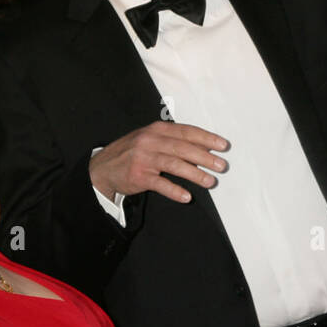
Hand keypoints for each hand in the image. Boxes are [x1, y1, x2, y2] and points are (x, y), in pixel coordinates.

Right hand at [88, 122, 227, 205]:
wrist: (103, 167)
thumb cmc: (134, 152)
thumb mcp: (153, 139)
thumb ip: (176, 141)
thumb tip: (206, 146)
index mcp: (157, 129)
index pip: (187, 131)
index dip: (206, 138)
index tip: (223, 146)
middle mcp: (151, 141)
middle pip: (183, 148)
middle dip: (205, 157)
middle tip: (221, 165)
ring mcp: (144, 158)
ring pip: (174, 165)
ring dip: (195, 174)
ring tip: (210, 182)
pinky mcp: (138, 176)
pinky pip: (160, 184)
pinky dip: (174, 191)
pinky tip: (187, 196)